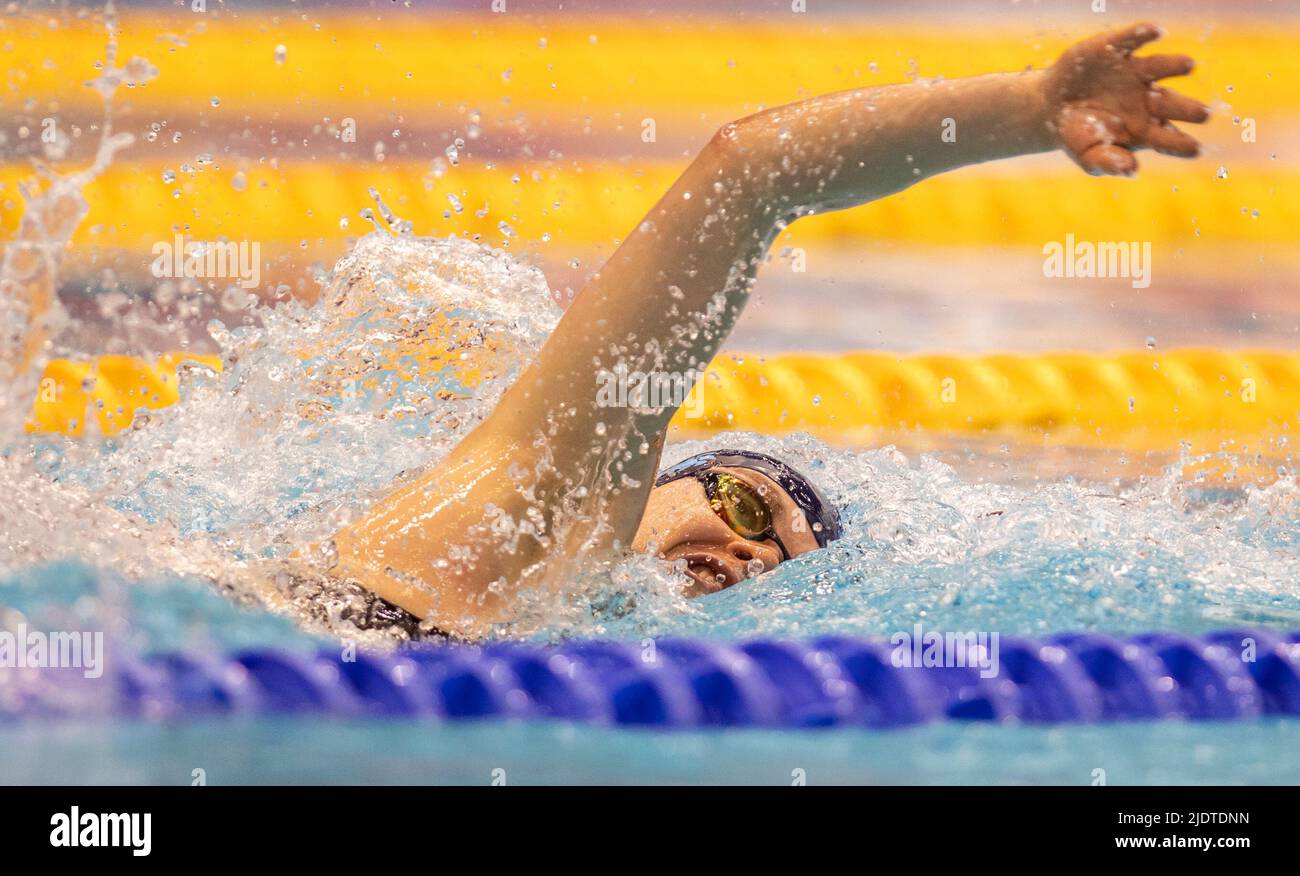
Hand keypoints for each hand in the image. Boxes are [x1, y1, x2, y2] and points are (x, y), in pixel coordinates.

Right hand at [1043, 22, 1208, 175]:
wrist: (1051, 107)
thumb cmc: (1076, 135)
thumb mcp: (1088, 154)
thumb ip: (1109, 162)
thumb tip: (1131, 169)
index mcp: (1144, 129)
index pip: (1168, 137)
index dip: (1181, 144)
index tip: (1195, 149)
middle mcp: (1147, 99)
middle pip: (1171, 103)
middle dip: (1187, 108)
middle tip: (1203, 114)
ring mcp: (1134, 74)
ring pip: (1159, 68)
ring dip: (1174, 65)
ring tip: (1188, 65)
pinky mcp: (1117, 51)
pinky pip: (1132, 40)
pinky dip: (1142, 34)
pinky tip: (1155, 31)